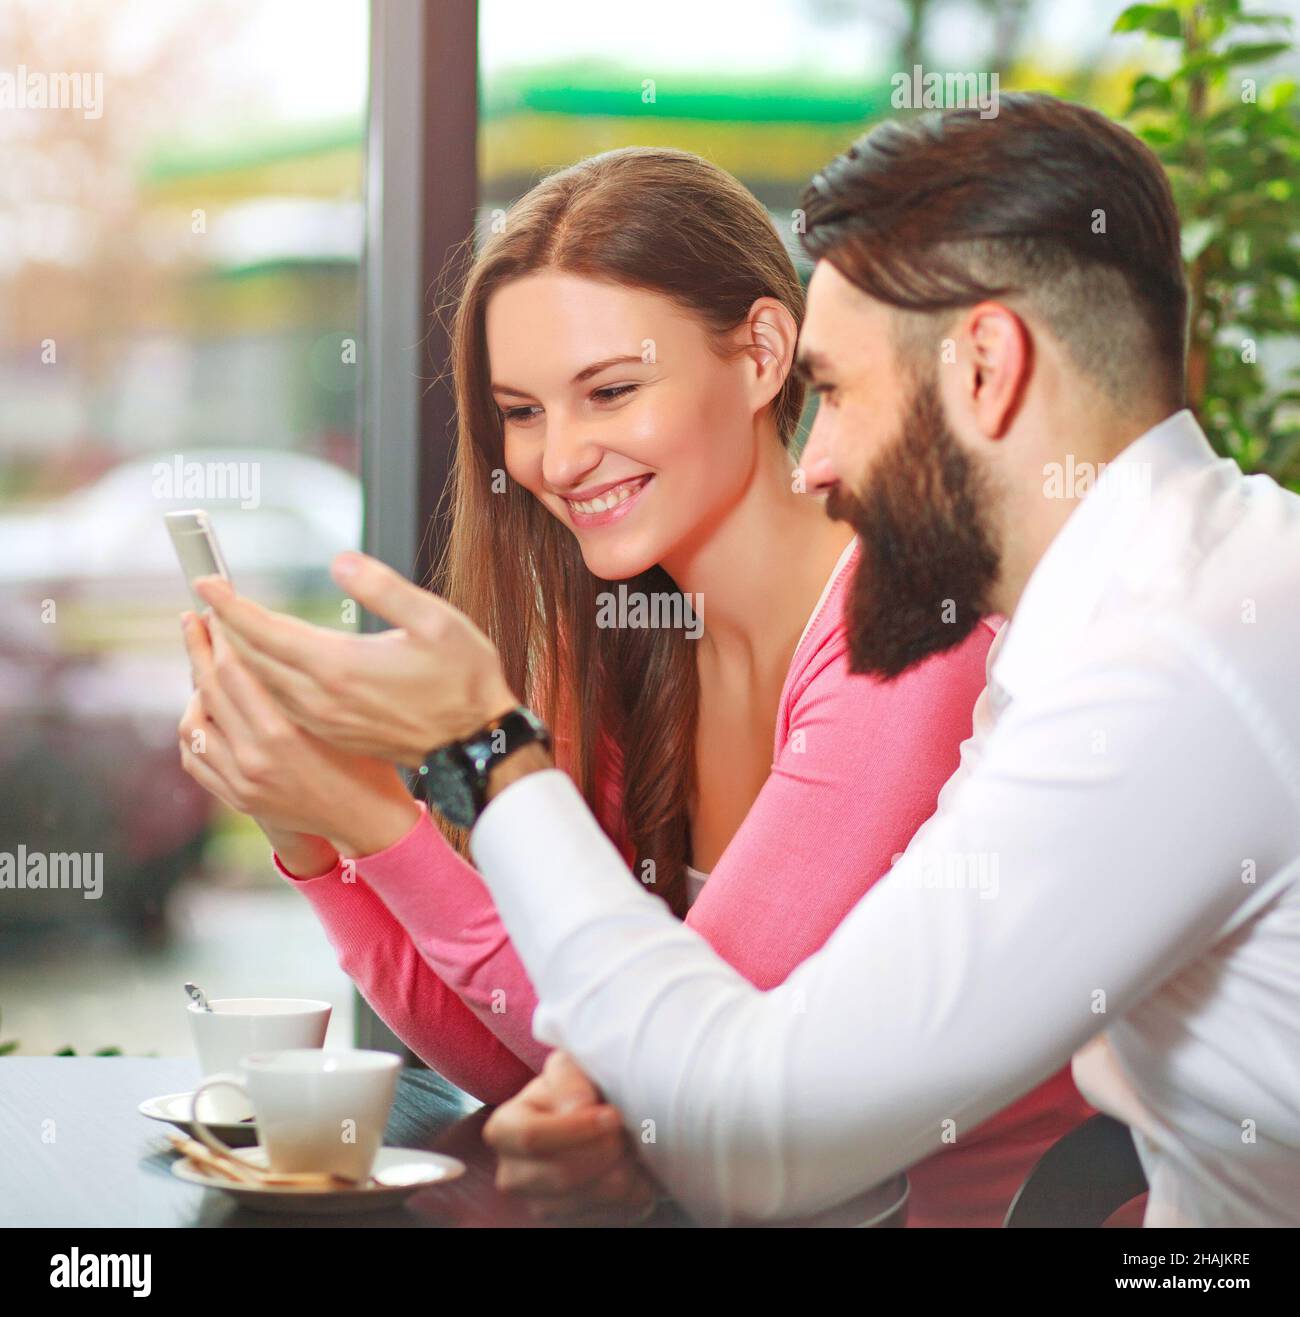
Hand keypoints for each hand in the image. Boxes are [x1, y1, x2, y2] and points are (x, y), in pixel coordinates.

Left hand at [177, 610, 421, 857]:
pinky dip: (195, 729)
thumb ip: (301, 677)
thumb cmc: (369, 758)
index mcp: (285, 733)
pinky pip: (194, 757)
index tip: (215, 606)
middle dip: (199, 647)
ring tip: (206, 667)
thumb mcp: (343, 712)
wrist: (369, 818)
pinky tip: (207, 710)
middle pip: (208, 688)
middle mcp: (255, 758)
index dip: (221, 632)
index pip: (234, 669)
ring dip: (194, 689)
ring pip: (191, 723)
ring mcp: (242, 781)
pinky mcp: (237, 797)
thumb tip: (264, 632)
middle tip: (195, 620)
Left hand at [191, 553, 518, 767]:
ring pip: (261, 690)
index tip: (206, 583)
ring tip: (220, 634)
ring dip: (235, 661)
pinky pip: (277, 709)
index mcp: (340, 667)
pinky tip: (258, 675)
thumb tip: (339, 561)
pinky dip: (258, 688)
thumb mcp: (436, 621)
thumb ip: (383, 587)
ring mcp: (326, 723)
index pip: (266, 631)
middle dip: (223, 630)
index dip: (232, 605)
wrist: (477, 745)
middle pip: (252, 663)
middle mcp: (323, 700)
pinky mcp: (334, 735)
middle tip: (204, 603)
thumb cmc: (464, 680)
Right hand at [483, 1051, 659, 1225]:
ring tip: (632, 1144)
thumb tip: (579, 1108)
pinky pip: (615, 1215)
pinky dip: (635, 1190)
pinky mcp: (573, 1225)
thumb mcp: (566, 1067)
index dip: (577, 1128)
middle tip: (627, 1129)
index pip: (532, 1137)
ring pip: (594, 1197)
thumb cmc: (575, 1089)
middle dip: (607, 1149)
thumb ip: (568, 1080)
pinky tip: (635, 1167)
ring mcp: (541, 1206)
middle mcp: (513, 1175)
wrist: (591, 1117)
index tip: (613, 1115)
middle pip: (563, 1174)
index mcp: (503, 1130)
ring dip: (625, 1169)